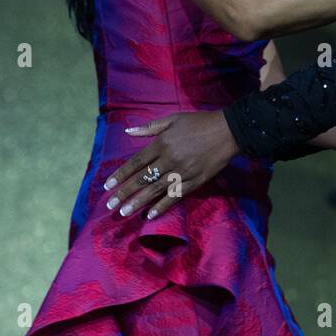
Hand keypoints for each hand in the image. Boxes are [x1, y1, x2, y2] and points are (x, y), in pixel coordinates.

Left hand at [102, 111, 239, 220]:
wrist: (228, 132)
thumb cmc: (200, 123)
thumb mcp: (173, 119)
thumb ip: (150, 127)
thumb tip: (128, 132)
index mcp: (162, 143)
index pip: (136, 162)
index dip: (120, 175)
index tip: (107, 186)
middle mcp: (169, 159)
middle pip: (142, 178)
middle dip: (124, 192)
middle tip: (109, 205)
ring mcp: (182, 172)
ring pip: (155, 190)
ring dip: (138, 202)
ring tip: (124, 212)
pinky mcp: (194, 181)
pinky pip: (175, 196)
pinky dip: (162, 206)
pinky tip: (150, 215)